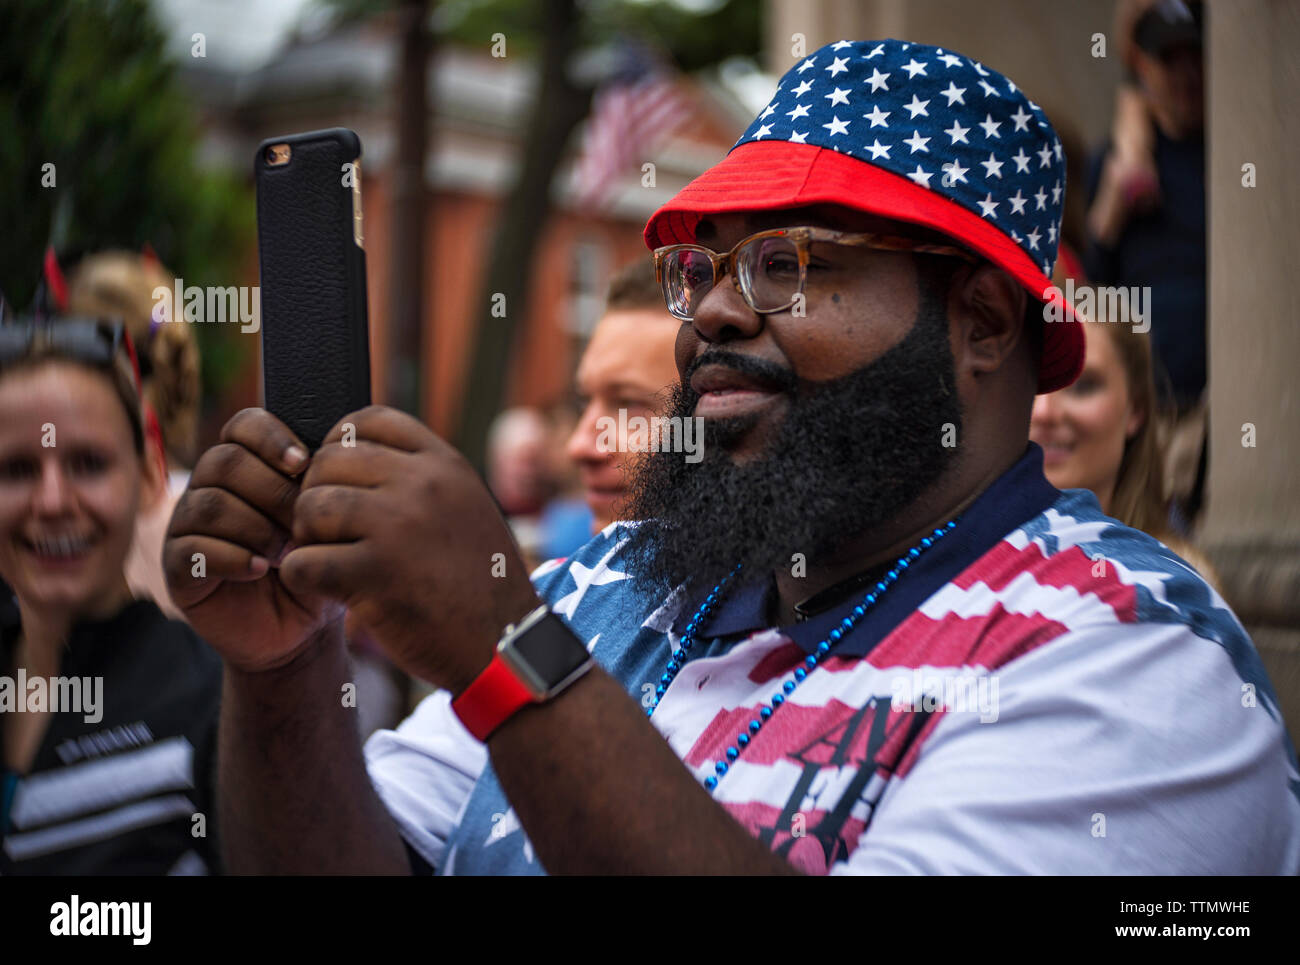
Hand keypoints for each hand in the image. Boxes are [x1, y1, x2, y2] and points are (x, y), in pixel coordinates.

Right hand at [164, 409, 339, 670]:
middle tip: (302, 525)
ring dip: (255, 527)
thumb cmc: (318, 564)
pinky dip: (232, 557)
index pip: (243, 425)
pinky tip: (260, 570)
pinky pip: (192, 548)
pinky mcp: (178, 566)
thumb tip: (330, 454)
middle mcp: (210, 487)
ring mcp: (188, 525)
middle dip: (271, 492)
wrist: (303, 627)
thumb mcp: (328, 522)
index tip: (305, 464)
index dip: (271, 438)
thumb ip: (322, 487)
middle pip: (224, 462)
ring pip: (209, 504)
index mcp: (247, 465)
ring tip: (286, 553)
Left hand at [278, 406, 540, 693]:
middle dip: (317, 496)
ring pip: (310, 507)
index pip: (368, 421)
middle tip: (330, 533)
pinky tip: (328, 590)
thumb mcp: (467, 508)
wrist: (505, 645)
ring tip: (330, 559)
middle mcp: (423, 484)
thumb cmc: (479, 582)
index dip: (340, 446)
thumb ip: (422, 479)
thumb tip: (356, 452)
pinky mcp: (376, 575)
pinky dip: (304, 578)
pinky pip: (304, 562)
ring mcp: (399, 526)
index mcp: (445, 464)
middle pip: (327, 462)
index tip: (342, 482)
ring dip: (308, 537)